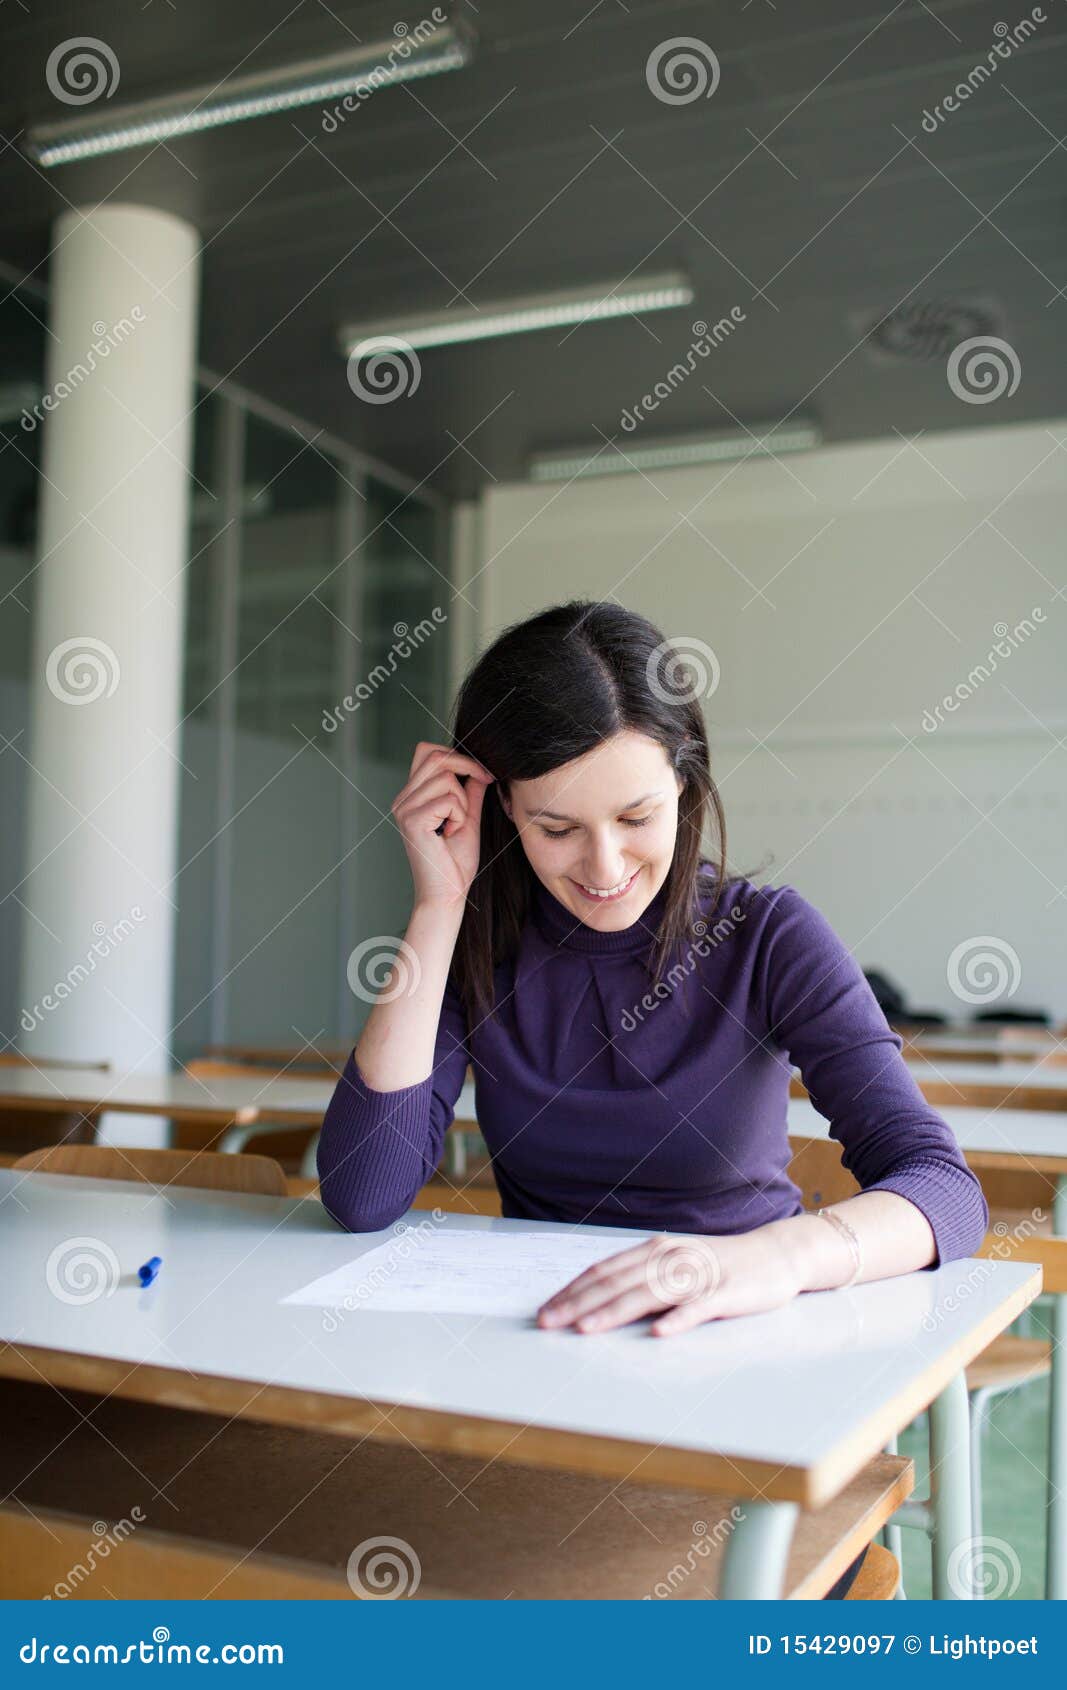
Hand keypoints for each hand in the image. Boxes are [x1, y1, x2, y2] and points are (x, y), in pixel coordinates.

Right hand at [391, 742, 493, 911]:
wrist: (447, 894)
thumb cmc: (455, 863)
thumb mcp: (467, 819)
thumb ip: (470, 793)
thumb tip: (479, 769)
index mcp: (411, 797)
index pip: (427, 752)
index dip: (455, 754)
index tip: (480, 773)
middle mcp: (403, 800)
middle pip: (435, 756)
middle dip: (466, 766)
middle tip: (483, 782)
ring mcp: (404, 809)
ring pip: (446, 778)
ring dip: (463, 801)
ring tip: (457, 824)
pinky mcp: (412, 820)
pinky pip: (449, 799)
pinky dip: (461, 815)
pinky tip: (452, 833)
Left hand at [536, 1229, 804, 1336]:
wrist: (776, 1254)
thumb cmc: (719, 1265)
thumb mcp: (675, 1264)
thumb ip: (641, 1277)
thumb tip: (597, 1297)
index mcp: (655, 1250)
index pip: (604, 1270)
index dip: (572, 1290)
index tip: (545, 1310)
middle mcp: (671, 1258)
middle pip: (617, 1282)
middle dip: (578, 1304)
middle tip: (547, 1323)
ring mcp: (699, 1275)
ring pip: (649, 1294)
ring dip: (615, 1311)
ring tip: (586, 1328)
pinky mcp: (727, 1294)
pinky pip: (698, 1308)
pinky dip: (677, 1320)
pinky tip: (658, 1333)